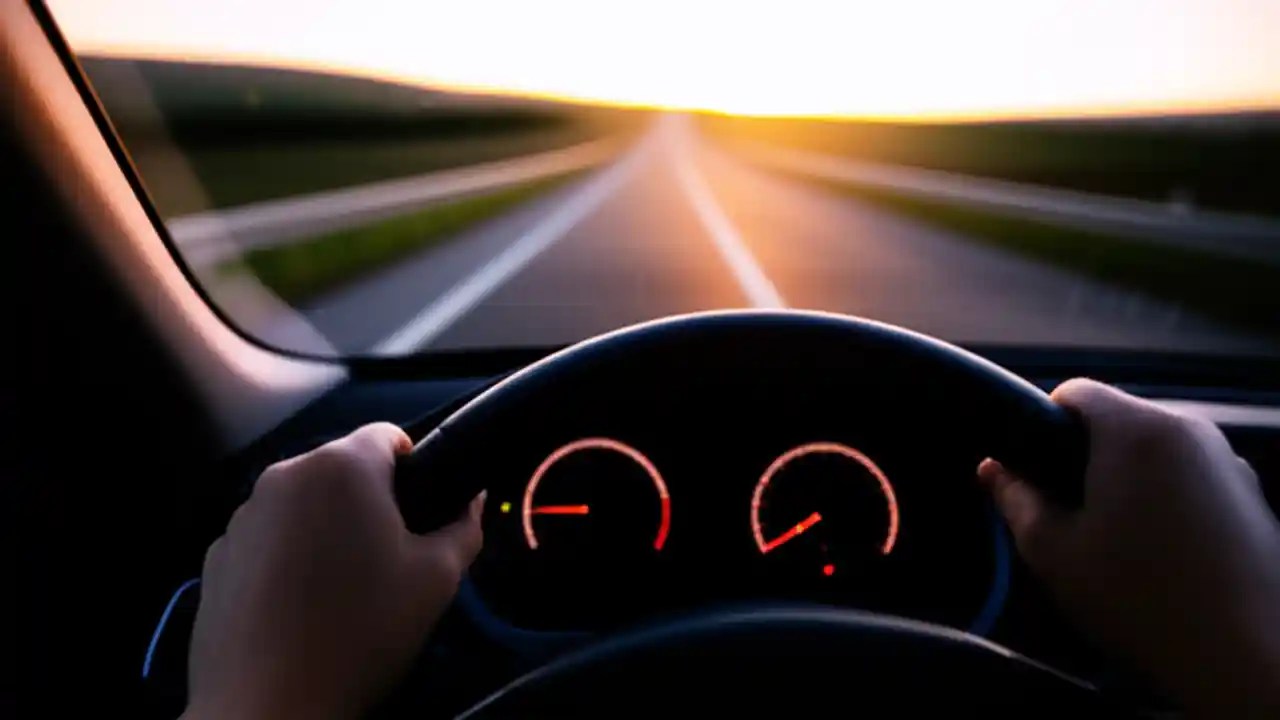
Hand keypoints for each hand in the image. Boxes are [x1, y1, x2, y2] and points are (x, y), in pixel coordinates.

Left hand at [182, 423, 483, 719]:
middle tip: (390, 562)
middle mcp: (285, 475)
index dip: (416, 471)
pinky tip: (301, 609)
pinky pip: (268, 540)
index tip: (422, 518)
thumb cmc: (362, 631)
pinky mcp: (216, 556)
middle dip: (370, 503)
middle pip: (343, 470)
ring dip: (326, 529)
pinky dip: (288, 559)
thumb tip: (473, 500)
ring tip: (342, 591)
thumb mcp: (437, 579)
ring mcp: (243, 516)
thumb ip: (464, 526)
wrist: (268, 703)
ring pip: (303, 505)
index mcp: (342, 466)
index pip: (390, 436)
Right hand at [979, 379, 1279, 716]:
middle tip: (1069, 516)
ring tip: (1118, 543)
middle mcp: (1190, 431)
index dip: (1042, 425)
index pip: (1076, 392)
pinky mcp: (1254, 498)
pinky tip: (1162, 556)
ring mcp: (1231, 463)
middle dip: (1088, 458)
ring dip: (1130, 481)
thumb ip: (1016, 500)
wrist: (1246, 657)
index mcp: (1136, 430)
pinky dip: (1169, 501)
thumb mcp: (1053, 552)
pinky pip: (1194, 479)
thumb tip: (993, 469)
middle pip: (1119, 421)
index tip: (1034, 473)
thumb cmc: (1138, 598)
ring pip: (1158, 453)